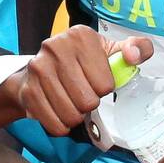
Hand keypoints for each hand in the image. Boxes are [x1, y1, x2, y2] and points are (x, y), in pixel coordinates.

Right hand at [14, 25, 153, 135]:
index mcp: (81, 36)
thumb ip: (135, 49)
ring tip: (72, 103)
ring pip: (71, 115)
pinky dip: (61, 126)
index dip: (105, 88)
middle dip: (90, 104)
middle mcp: (56, 47)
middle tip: (83, 95)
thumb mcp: (110, 52)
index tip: (96, 81)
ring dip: (76, 116)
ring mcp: (38, 69)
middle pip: (88, 101)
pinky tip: (60, 112)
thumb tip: (134, 56)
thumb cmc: (82, 62)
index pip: (106, 84)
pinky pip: (54, 124)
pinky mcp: (28, 90)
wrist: (40, 71)